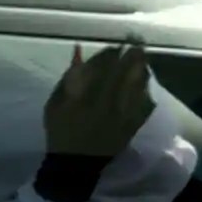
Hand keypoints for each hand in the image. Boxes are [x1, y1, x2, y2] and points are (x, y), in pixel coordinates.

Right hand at [44, 43, 155, 158]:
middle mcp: (106, 103)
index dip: (112, 53)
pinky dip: (146, 88)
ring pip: (138, 84)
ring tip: (142, 55)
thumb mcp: (55, 104)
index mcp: (84, 97)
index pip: (103, 67)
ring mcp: (123, 114)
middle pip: (125, 72)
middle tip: (137, 39)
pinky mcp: (133, 124)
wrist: (76, 163)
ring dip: (142, 67)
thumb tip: (78, 52)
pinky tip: (145, 79)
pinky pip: (146, 102)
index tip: (116, 44)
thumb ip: (68, 78)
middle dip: (132, 53)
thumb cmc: (61, 131)